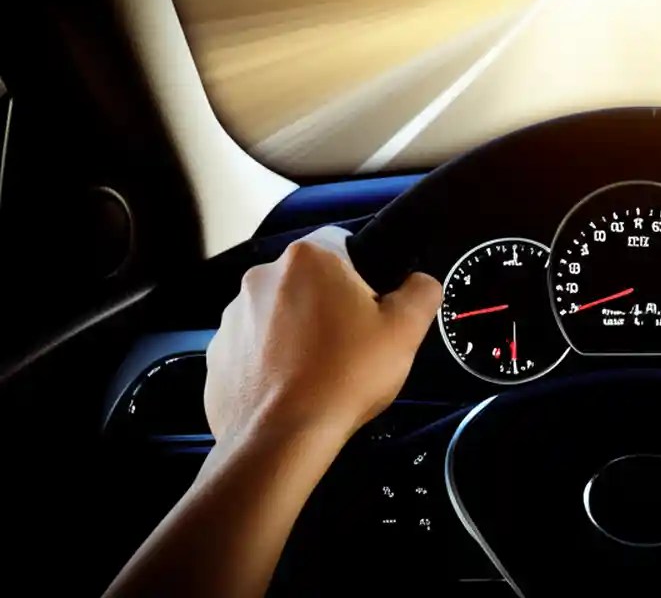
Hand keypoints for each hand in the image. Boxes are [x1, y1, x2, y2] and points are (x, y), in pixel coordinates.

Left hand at [205, 226, 441, 443]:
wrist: (282, 438)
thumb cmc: (347, 375)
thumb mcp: (406, 330)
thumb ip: (421, 291)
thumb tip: (418, 282)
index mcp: (308, 257)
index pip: (344, 245)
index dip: (364, 277)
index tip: (372, 312)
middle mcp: (261, 276)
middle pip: (309, 282)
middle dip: (329, 305)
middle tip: (352, 346)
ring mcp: (231, 317)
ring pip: (278, 315)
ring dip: (297, 333)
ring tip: (319, 373)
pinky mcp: (216, 355)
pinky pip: (253, 350)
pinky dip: (271, 363)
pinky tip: (291, 389)